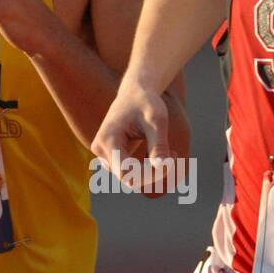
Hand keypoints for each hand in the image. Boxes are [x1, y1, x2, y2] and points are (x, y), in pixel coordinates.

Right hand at [91, 80, 176, 194]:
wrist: (135, 93)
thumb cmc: (147, 102)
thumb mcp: (157, 120)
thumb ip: (159, 144)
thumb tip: (162, 167)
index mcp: (107, 139)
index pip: (126, 172)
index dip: (149, 174)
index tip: (170, 161)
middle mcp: (100, 150)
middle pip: (128, 179)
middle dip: (153, 173)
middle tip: (173, 156)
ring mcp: (103, 155)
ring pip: (130, 179)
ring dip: (152, 171)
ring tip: (169, 153)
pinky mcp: (110, 158)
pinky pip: (130, 174)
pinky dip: (147, 169)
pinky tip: (159, 155)